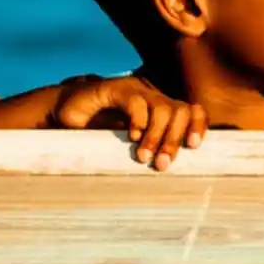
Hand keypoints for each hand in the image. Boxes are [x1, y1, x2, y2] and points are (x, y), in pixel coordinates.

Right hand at [52, 74, 206, 170]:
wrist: (66, 112)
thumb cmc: (101, 132)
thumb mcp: (131, 144)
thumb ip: (150, 150)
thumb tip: (172, 175)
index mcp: (162, 108)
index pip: (192, 111)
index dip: (198, 126)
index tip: (194, 147)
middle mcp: (153, 96)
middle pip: (181, 111)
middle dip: (174, 140)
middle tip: (162, 164)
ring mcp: (136, 90)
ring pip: (162, 108)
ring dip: (156, 136)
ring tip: (143, 156)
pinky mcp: (116, 88)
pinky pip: (136, 101)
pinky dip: (138, 120)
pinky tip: (131, 137)